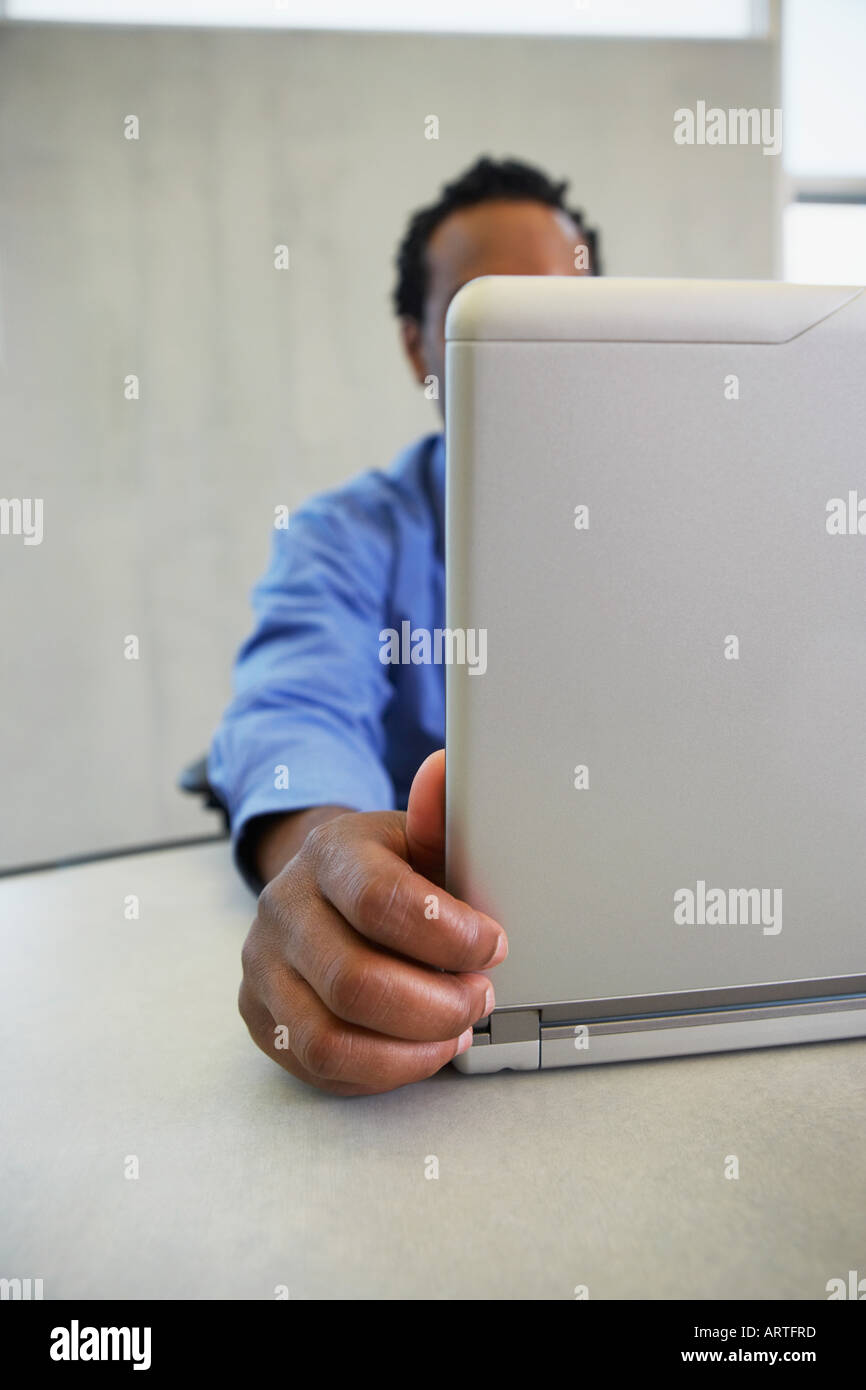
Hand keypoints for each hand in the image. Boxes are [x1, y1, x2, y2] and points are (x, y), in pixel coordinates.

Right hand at [238, 750, 506, 1094]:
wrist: (325, 889)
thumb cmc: (388, 870)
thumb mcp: (418, 839)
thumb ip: (440, 818)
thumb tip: (446, 769)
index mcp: (329, 852)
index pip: (380, 900)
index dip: (448, 935)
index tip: (494, 946)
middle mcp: (283, 907)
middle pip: (356, 981)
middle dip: (437, 1003)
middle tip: (480, 997)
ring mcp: (262, 966)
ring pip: (330, 1038)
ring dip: (411, 1048)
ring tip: (454, 1028)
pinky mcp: (260, 1016)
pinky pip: (319, 1065)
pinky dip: (383, 1069)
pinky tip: (418, 1048)